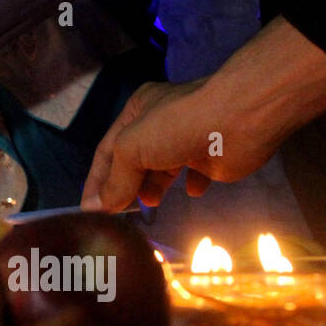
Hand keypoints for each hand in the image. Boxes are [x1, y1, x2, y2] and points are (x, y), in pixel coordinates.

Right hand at [80, 79, 278, 213]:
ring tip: (149, 205)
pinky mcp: (210, 156)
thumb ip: (115, 181)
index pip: (106, 150)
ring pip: (161, 170)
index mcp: (136, 111)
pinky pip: (194, 174)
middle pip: (133, 161)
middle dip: (125, 187)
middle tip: (118, 214)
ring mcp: (185, 140)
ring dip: (153, 189)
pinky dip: (189, 186)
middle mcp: (159, 124)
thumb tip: (97, 209)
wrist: (237, 120)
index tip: (89, 209)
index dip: (97, 180)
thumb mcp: (131, 149)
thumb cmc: (175, 127)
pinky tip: (190, 193)